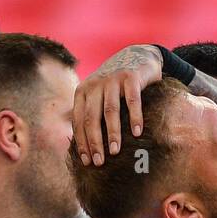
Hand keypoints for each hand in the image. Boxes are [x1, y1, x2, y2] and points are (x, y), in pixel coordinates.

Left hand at [72, 44, 163, 165]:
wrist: (137, 55)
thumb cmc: (116, 84)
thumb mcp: (98, 95)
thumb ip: (90, 113)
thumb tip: (85, 147)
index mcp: (83, 92)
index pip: (78, 121)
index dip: (82, 142)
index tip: (87, 162)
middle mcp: (95, 85)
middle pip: (91, 118)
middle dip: (94, 142)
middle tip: (99, 162)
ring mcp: (112, 79)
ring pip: (110, 111)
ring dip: (112, 133)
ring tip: (115, 152)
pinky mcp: (131, 76)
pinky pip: (132, 100)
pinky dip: (135, 117)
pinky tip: (137, 133)